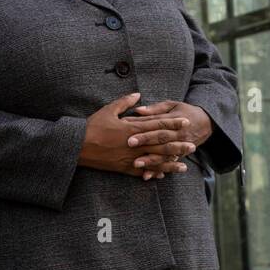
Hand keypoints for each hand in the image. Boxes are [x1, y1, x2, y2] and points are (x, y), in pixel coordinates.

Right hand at [79, 92, 193, 179]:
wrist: (77, 147)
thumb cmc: (92, 127)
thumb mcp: (108, 110)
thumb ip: (124, 102)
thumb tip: (138, 95)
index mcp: (131, 128)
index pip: (157, 125)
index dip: (172, 124)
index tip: (185, 122)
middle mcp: (134, 144)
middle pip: (160, 144)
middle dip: (178, 145)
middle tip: (192, 145)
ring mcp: (130, 157)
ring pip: (154, 160)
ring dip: (171, 162)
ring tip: (185, 164)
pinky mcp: (123, 168)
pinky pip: (142, 171)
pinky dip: (154, 172)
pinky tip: (165, 175)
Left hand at [123, 100, 212, 179]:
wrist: (206, 123)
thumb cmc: (185, 112)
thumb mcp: (173, 105)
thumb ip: (155, 109)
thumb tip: (137, 110)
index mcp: (174, 119)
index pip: (157, 122)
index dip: (144, 124)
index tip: (128, 124)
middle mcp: (177, 133)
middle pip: (160, 137)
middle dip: (145, 141)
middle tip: (129, 143)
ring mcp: (180, 146)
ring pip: (164, 154)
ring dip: (150, 160)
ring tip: (136, 164)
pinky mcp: (179, 155)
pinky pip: (168, 164)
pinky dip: (158, 170)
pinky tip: (147, 175)